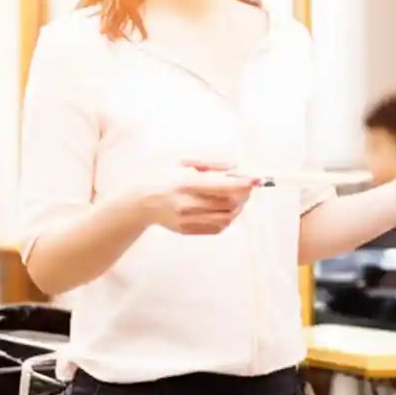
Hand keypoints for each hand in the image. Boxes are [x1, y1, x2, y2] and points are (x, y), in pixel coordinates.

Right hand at [139, 160, 258, 234]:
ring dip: (237, 209)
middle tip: (247, 188)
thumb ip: (212, 165)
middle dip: (243, 195)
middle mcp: (187, 204)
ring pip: (225, 219)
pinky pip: (216, 228)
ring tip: (237, 199)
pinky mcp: (186, 230)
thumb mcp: (184, 164)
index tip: (255, 180)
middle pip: (228, 204)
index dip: (242, 184)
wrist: (141, 201)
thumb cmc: (164, 177)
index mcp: (186, 184)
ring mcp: (186, 220)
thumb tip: (236, 168)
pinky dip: (226, 219)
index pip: (222, 186)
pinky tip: (225, 210)